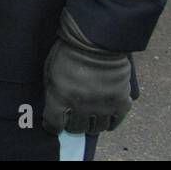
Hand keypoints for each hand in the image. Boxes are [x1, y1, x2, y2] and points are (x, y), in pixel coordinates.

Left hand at [43, 13, 131, 134]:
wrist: (96, 41)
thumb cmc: (68, 52)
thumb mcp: (50, 71)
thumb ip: (52, 92)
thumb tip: (55, 108)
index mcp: (60, 97)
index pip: (54, 124)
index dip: (52, 126)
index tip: (53, 123)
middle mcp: (80, 105)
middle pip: (76, 128)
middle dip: (72, 125)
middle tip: (72, 119)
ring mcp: (102, 105)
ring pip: (96, 128)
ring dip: (91, 124)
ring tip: (89, 118)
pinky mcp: (119, 101)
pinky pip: (116, 122)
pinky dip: (110, 122)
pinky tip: (106, 117)